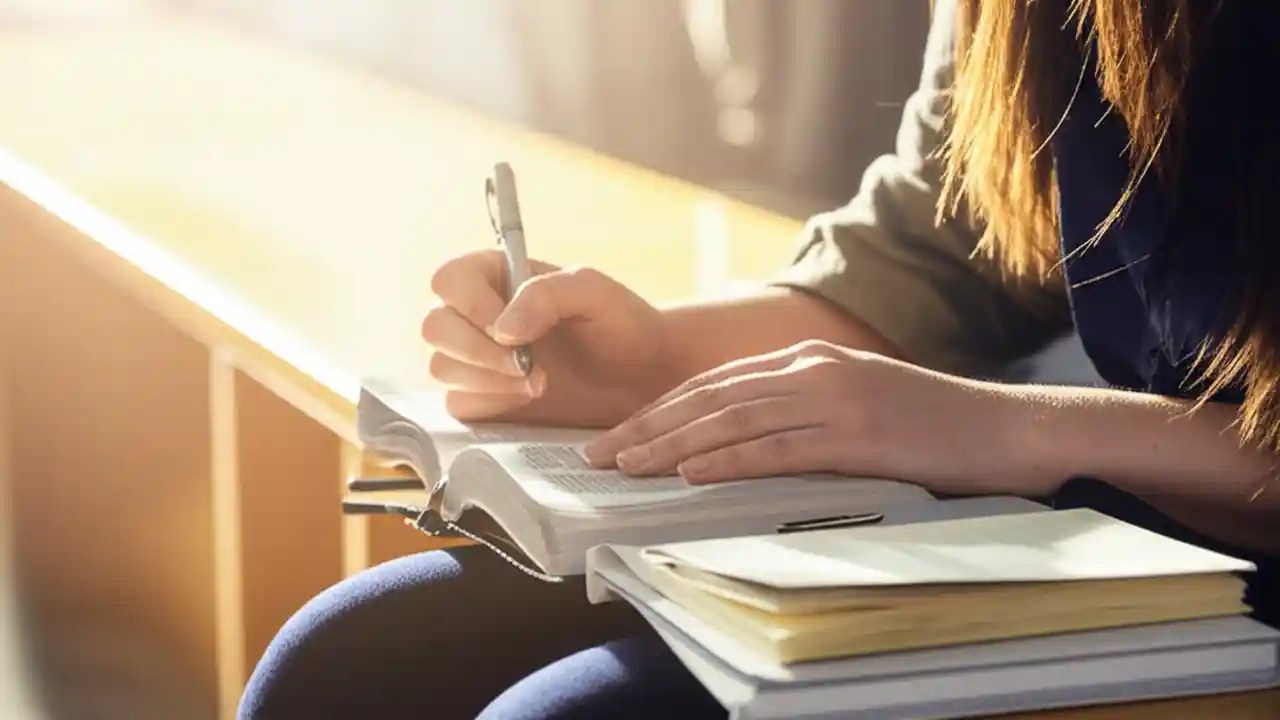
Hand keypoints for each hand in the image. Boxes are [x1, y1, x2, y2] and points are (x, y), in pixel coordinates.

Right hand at [423, 250, 666, 424]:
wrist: (641, 375)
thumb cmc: (620, 324)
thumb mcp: (593, 292)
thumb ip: (546, 295)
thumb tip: (502, 328)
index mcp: (495, 275)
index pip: (449, 280)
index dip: (471, 306)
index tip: (512, 331)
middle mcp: (477, 314)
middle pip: (434, 327)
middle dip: (478, 351)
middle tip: (527, 366)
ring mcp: (476, 358)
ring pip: (442, 367)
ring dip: (487, 380)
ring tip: (539, 384)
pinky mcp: (483, 398)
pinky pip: (458, 404)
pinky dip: (489, 404)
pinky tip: (529, 400)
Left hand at [584, 340, 1053, 495]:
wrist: (1003, 427)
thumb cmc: (929, 421)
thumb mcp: (855, 399)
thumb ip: (800, 406)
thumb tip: (742, 433)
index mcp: (808, 359)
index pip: (715, 382)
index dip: (661, 409)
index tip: (619, 434)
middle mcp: (812, 370)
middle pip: (710, 397)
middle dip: (648, 427)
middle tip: (598, 454)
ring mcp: (834, 400)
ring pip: (732, 421)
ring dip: (673, 446)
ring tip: (626, 467)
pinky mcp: (857, 437)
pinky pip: (779, 449)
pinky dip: (730, 461)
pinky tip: (693, 474)